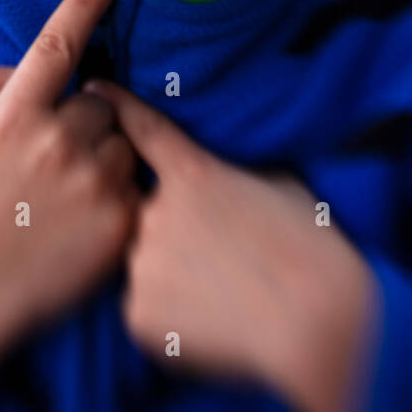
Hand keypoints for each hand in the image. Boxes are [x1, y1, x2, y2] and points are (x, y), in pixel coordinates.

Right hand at [0, 0, 140, 367]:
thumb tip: (27, 62)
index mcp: (13, 117)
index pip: (56, 46)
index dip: (86, 1)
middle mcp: (55, 142)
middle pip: (102, 101)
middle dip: (86, 120)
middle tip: (54, 163)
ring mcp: (91, 183)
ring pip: (125, 140)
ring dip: (107, 156)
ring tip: (69, 196)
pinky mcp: (120, 221)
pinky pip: (139, 182)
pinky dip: (122, 195)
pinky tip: (87, 222)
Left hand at [81, 78, 379, 411]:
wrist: (315, 321)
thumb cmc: (310, 247)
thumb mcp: (277, 184)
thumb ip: (230, 176)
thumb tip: (219, 180)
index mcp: (192, 173)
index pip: (144, 129)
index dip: (118, 105)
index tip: (95, 88)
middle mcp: (155, 212)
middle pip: (150, 215)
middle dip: (177, 233)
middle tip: (226, 260)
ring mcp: (142, 263)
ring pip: (147, 265)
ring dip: (175, 276)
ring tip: (226, 297)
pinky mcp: (138, 314)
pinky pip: (146, 309)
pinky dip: (171, 317)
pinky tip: (213, 324)